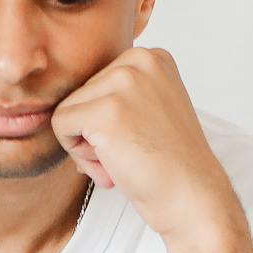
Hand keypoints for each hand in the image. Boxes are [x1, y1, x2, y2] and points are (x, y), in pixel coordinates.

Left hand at [49, 45, 238, 243]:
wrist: (191, 196)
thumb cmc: (167, 161)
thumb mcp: (149, 107)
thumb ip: (117, 93)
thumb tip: (61, 99)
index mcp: (152, 57)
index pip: (96, 82)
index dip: (107, 118)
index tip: (136, 136)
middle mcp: (139, 61)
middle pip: (80, 93)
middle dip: (94, 130)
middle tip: (128, 153)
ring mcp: (124, 84)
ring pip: (68, 109)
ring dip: (85, 144)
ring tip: (121, 159)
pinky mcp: (106, 112)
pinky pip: (60, 124)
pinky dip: (76, 152)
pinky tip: (109, 165)